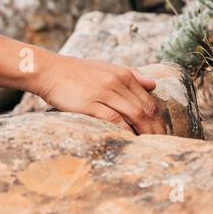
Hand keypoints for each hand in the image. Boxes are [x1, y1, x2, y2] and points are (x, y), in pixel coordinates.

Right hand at [31, 53, 167, 134]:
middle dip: (156, 129)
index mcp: (123, 74)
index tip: (162, 132)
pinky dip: (124, 131)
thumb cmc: (78, 71)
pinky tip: (129, 140)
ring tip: (149, 146)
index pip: (149, 100)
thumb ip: (131, 74)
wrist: (50, 71)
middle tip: (161, 144)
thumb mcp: (106, 67)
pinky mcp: (89, 104)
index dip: (159, 119)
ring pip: (133, 115)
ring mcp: (103, 93)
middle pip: (145, 109)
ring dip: (144, 133)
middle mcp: (116, 82)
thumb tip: (153, 85)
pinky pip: (113, 120)